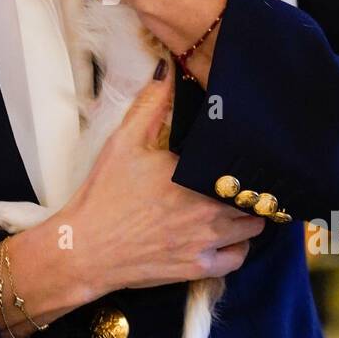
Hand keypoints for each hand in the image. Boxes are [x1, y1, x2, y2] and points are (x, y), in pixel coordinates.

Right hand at [0, 67, 264, 335]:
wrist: (84, 247)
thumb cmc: (104, 193)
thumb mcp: (124, 141)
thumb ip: (151, 103)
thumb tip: (167, 69)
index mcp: (194, 175)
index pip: (242, 164)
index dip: (248, 159)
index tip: (246, 154)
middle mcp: (208, 209)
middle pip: (254, 197)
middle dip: (249, 188)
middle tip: (240, 181)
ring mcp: (206, 242)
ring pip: (253, 228)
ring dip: (248, 217)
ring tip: (236, 206)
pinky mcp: (198, 268)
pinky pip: (238, 258)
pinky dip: (238, 248)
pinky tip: (227, 237)